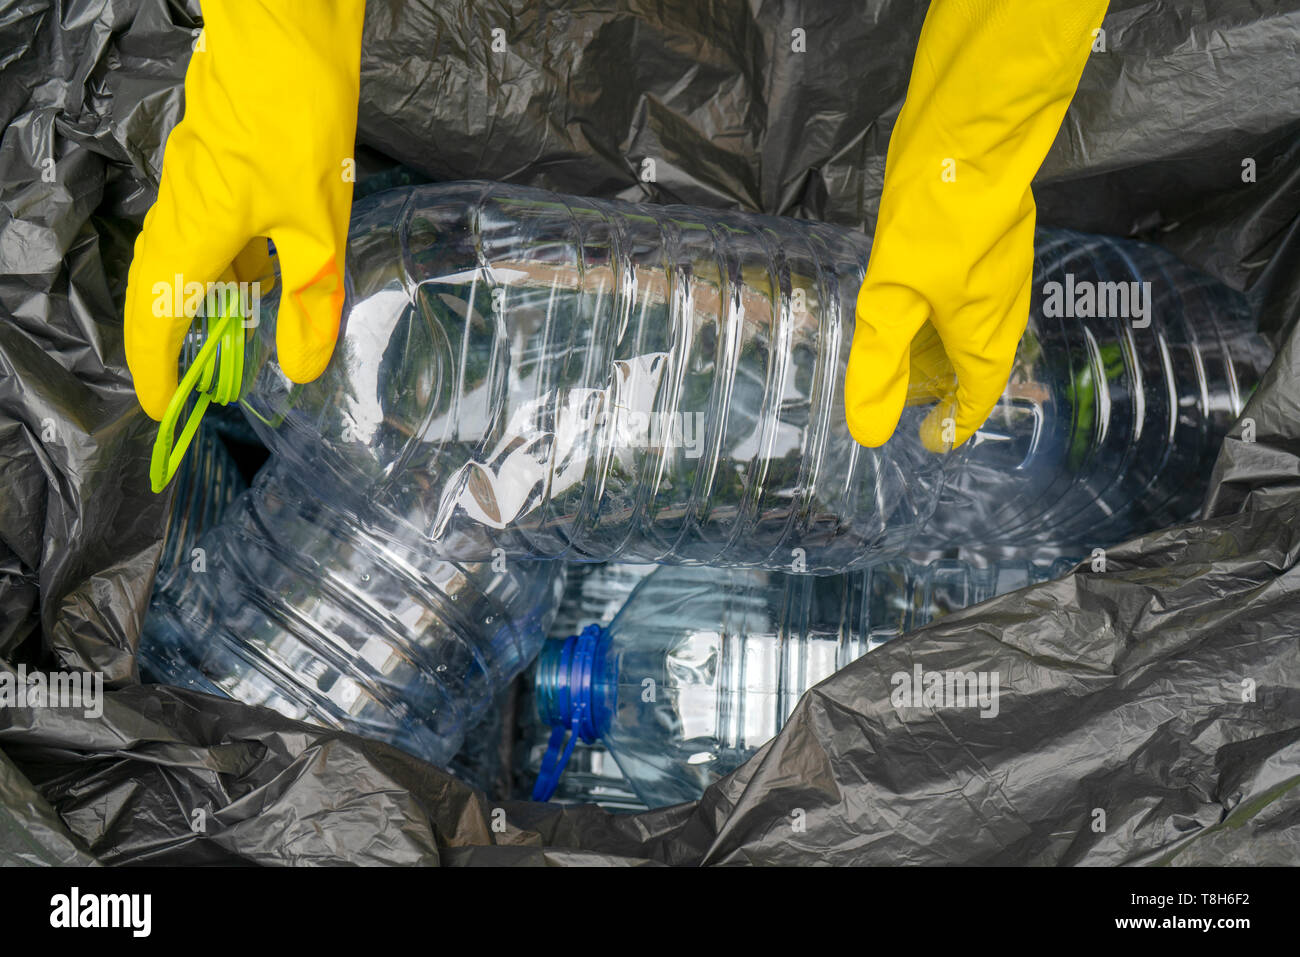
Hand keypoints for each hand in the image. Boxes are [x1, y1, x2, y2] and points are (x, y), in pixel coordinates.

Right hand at [124, 0, 365, 420]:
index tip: (162, 409)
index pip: (155, 316)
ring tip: (239, 344)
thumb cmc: (299, 129)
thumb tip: (302, 369)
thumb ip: (310, 301)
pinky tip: (267, 278)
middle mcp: (180, 214)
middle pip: (160, 293)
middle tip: (195, 387)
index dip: (154, 368)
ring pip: (188, 262)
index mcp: (193, 234)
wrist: (287, 39)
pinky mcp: (214, 170)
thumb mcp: (319, 229)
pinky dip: (231, 268)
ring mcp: (193, 188)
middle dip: (175, 344)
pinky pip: (210, 234)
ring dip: (209, 305)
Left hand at [846, 0, 1108, 450]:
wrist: (970, 139)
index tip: (930, 440)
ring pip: (972, 330)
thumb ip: (879, 366)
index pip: (976, 398)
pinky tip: (913, 303)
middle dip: (941, 387)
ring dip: (940, 350)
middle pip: (975, 366)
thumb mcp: (891, 301)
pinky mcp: (988, 244)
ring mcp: (998, 274)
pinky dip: (942, 315)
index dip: (953, 424)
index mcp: (985, 335)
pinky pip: (969, 298)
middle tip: (904, 399)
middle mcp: (1001, 311)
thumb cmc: (934, 222)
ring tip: (902, 356)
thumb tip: (869, 433)